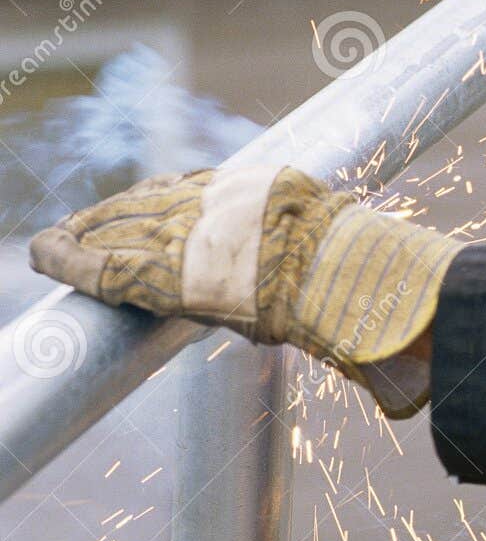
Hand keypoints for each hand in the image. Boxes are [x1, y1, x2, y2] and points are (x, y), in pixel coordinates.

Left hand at [28, 166, 460, 416]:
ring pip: (118, 224)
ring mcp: (186, 232)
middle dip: (114, 212)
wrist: (348, 284)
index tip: (148, 201)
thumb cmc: (370, 286)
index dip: (163, 196)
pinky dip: (68, 259)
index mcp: (262, 190)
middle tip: (86, 221)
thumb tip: (384, 354)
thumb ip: (342, 277)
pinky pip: (101, 261)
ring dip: (86, 232)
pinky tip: (45, 256)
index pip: (196, 185)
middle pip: (149, 199)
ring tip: (58, 242)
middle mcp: (218, 200)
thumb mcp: (354, 260)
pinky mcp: (157, 271)